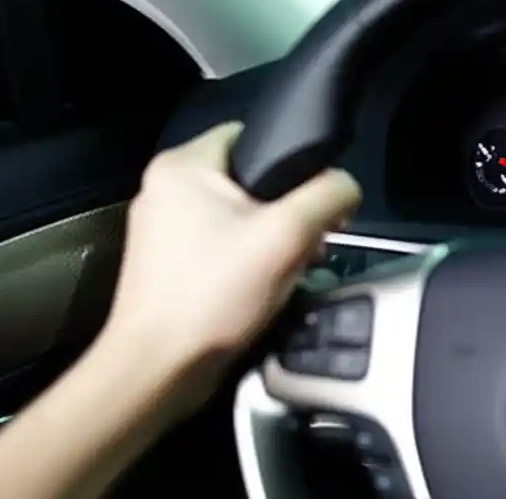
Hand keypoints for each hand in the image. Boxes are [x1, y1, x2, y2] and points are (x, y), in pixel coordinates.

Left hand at [105, 122, 360, 409]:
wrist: (159, 370)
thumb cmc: (216, 294)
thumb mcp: (287, 236)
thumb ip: (328, 196)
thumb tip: (346, 186)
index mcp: (183, 165)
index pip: (253, 134)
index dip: (295, 161)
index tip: (319, 196)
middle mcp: (165, 188)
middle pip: (252, 179)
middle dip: (289, 208)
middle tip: (312, 240)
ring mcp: (162, 229)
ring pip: (240, 214)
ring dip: (274, 237)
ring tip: (295, 266)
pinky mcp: (167, 264)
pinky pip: (222, 243)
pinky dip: (249, 258)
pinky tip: (267, 284)